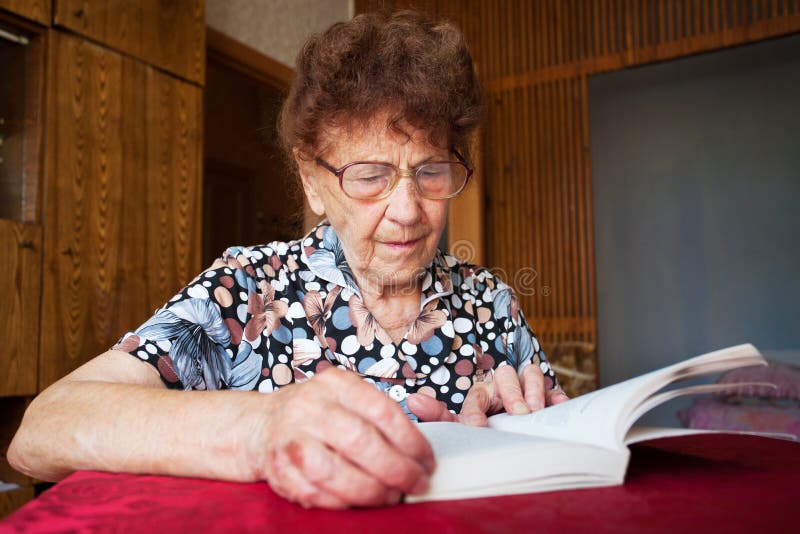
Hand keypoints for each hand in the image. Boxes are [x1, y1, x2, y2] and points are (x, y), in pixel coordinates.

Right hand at [256, 368, 434, 508]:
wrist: (261, 425)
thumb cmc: (318, 414)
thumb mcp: (348, 397)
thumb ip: (382, 412)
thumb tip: (426, 434)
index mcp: (336, 384)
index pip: (382, 410)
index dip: (412, 440)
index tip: (427, 460)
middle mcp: (310, 406)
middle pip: (360, 441)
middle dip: (397, 469)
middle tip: (416, 483)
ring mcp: (291, 438)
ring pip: (335, 472)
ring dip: (371, 491)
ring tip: (391, 496)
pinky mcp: (278, 469)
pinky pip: (316, 494)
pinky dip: (344, 502)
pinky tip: (361, 502)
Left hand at [407, 364, 569, 425]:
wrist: (515, 437)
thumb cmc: (484, 428)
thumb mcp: (461, 425)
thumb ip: (439, 416)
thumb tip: (412, 401)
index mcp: (481, 394)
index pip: (475, 397)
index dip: (476, 411)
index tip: (478, 427)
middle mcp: (504, 386)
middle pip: (505, 376)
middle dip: (511, 394)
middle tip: (518, 414)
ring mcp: (528, 388)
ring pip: (530, 373)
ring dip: (533, 391)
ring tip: (535, 410)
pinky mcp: (550, 395)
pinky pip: (555, 388)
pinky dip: (556, 395)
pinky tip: (558, 405)